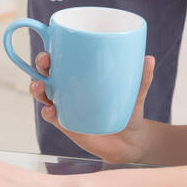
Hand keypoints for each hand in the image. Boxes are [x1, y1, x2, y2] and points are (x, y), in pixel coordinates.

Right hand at [29, 52, 155, 164]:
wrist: (130, 141)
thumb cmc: (129, 110)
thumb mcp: (136, 92)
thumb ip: (142, 78)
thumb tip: (149, 58)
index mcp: (82, 75)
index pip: (63, 59)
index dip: (53, 50)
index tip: (51, 45)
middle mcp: (70, 88)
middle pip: (47, 73)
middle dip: (41, 65)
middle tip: (45, 62)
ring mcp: (66, 106)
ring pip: (43, 94)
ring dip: (36, 88)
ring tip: (40, 86)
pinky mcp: (66, 124)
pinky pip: (50, 116)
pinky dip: (47, 112)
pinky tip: (50, 109)